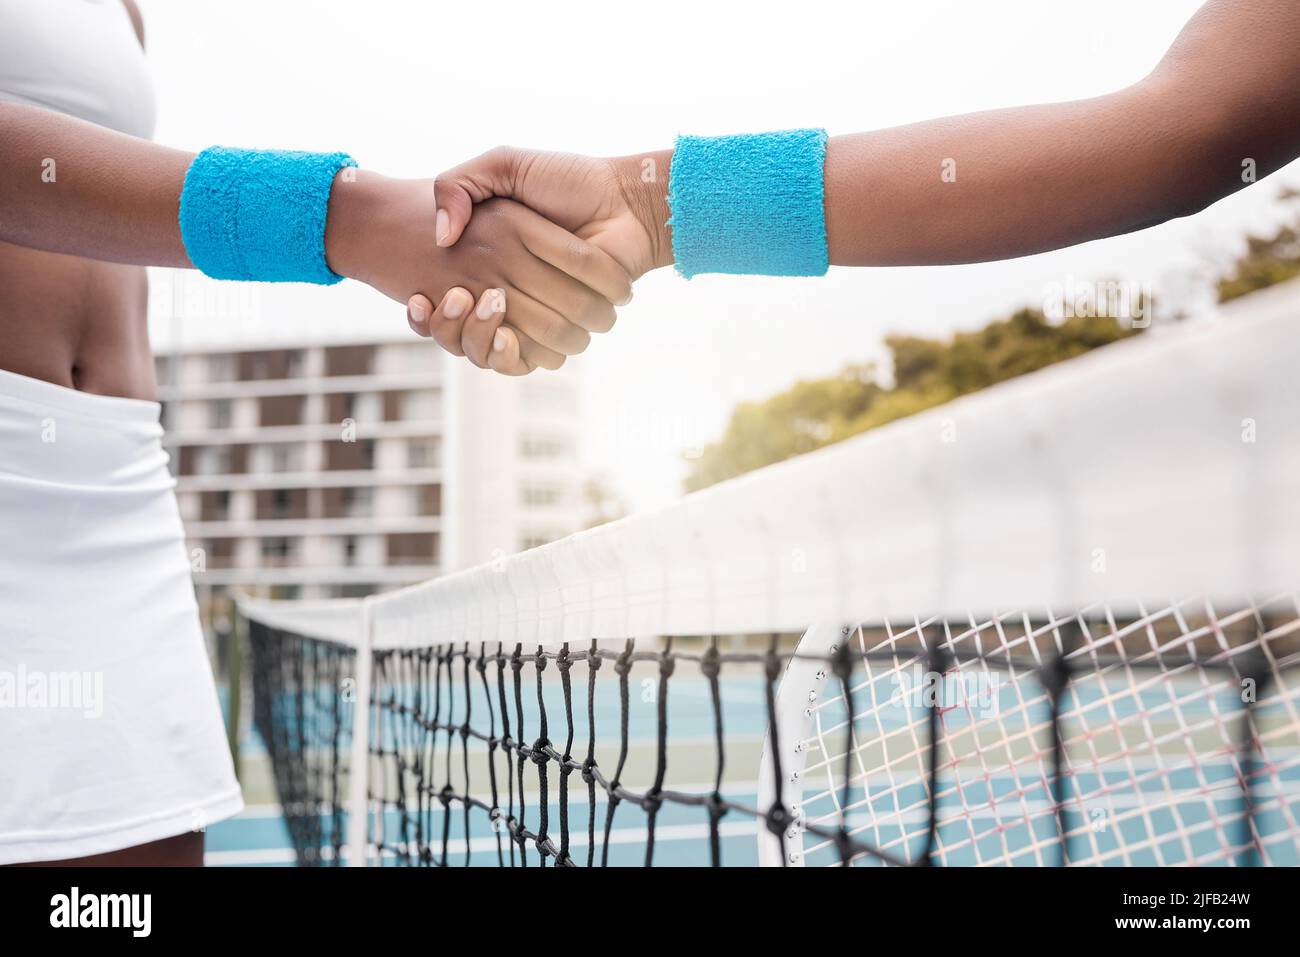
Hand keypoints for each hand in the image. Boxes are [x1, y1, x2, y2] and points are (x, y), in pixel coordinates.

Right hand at [325, 170, 631, 374]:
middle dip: (447, 325)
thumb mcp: (504, 165)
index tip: (416, 298)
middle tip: (450, 297)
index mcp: (490, 261)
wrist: (625, 202)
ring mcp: (534, 315)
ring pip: (486, 351)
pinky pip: (524, 360)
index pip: (441, 303)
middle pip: (459, 334)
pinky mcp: (562, 332)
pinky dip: (507, 352)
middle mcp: (508, 292)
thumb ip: (459, 185)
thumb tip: (440, 238)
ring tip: (469, 304)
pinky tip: (501, 332)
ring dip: (473, 336)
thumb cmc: (567, 179)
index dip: (424, 312)